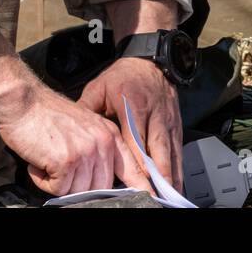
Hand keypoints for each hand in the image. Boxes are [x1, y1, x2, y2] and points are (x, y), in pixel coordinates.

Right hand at [0, 86, 151, 196]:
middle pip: (100, 186)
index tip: (152, 197)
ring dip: (57, 182)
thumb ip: (97, 151)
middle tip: (58, 164)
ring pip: (77, 191)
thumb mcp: (83, 127)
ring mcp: (86, 152)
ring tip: (48, 158)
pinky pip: (57, 189)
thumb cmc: (46, 116)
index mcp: (110, 135)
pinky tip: (39, 161)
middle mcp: (102, 143)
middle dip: (76, 184)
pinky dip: (43, 180)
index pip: (132, 166)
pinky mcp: (67, 161)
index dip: (141, 185)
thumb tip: (97, 180)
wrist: (24, 102)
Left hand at [79, 56, 184, 188]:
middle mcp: (153, 113)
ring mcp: (167, 118)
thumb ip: (86, 110)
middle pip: (158, 148)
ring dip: (172, 173)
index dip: (138, 161)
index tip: (139, 180)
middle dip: (160, 173)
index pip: (135, 138)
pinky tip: (176, 182)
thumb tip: (72, 134)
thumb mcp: (98, 88)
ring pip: (171, 150)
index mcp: (132, 105)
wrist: (149, 58)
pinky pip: (179, 147)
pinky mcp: (176, 121)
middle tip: (158, 194)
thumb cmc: (122, 75)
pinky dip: (178, 166)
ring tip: (171, 194)